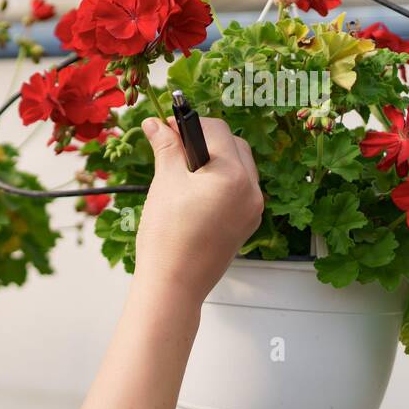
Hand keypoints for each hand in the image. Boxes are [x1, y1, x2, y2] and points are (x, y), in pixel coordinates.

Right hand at [132, 114, 263, 306]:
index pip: (216, 129)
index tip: (165, 129)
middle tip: (173, 150)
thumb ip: (166, 148)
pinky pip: (239, 190)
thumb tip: (155, 123)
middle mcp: (251, 189)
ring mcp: (253, 209)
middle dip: (204, 141)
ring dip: (214, 161)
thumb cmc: (167, 236)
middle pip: (233, 145)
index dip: (188, 125)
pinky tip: (195, 195)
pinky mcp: (247, 224)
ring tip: (183, 175)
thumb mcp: (165, 183)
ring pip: (239, 167)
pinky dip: (221, 183)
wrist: (174, 284)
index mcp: (233, 175)